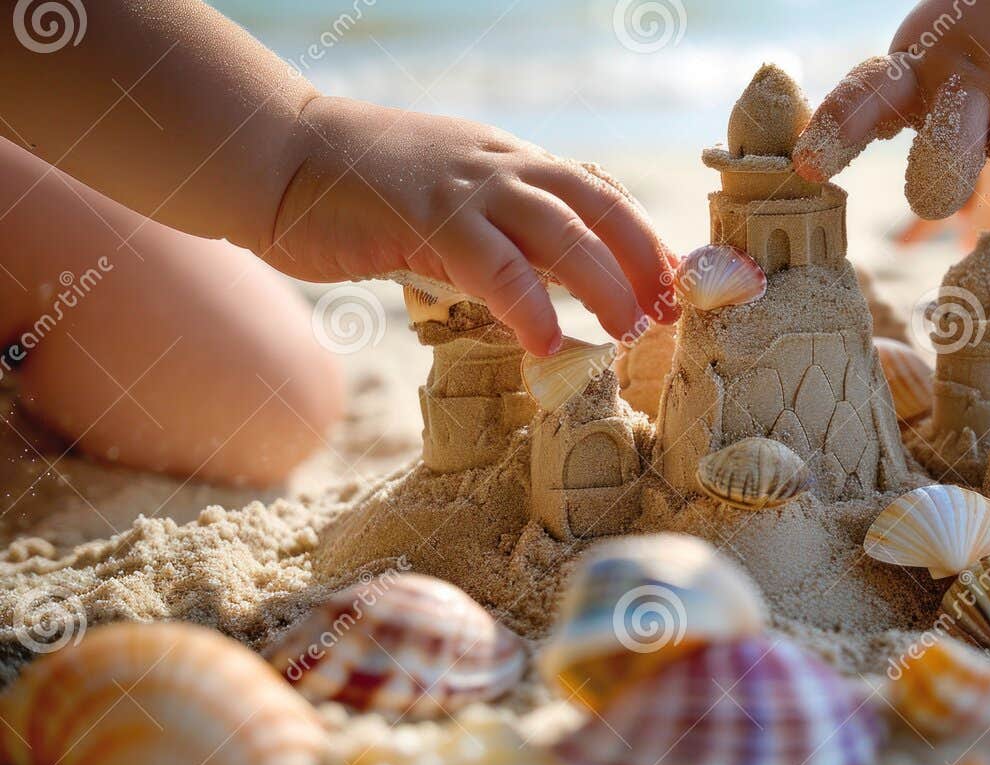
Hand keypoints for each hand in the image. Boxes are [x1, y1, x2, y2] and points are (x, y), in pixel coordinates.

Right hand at [262, 96, 677, 353]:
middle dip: (641, 263)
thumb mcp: (447, 195)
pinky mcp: (424, 217)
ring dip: (602, 286)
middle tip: (667, 315)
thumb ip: (495, 224)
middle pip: (598, 208)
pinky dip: (528, 306)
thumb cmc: (356, 188)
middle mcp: (499, 165)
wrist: (273, 153)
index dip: (643, 238)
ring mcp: (464, 187)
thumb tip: (547, 274)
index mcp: (509, 160)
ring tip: (626, 334)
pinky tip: (547, 344)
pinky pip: (493, 265)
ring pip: (560, 234)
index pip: (598, 193)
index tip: (673, 284)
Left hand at [794, 0, 989, 224]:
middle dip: (940, 178)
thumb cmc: (982, 52)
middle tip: (934, 197)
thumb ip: (904, 126)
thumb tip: (876, 216)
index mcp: (920, 66)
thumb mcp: (932, 70)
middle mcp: (972, 73)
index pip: (869, 92)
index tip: (810, 168)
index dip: (839, 128)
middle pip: (950, 142)